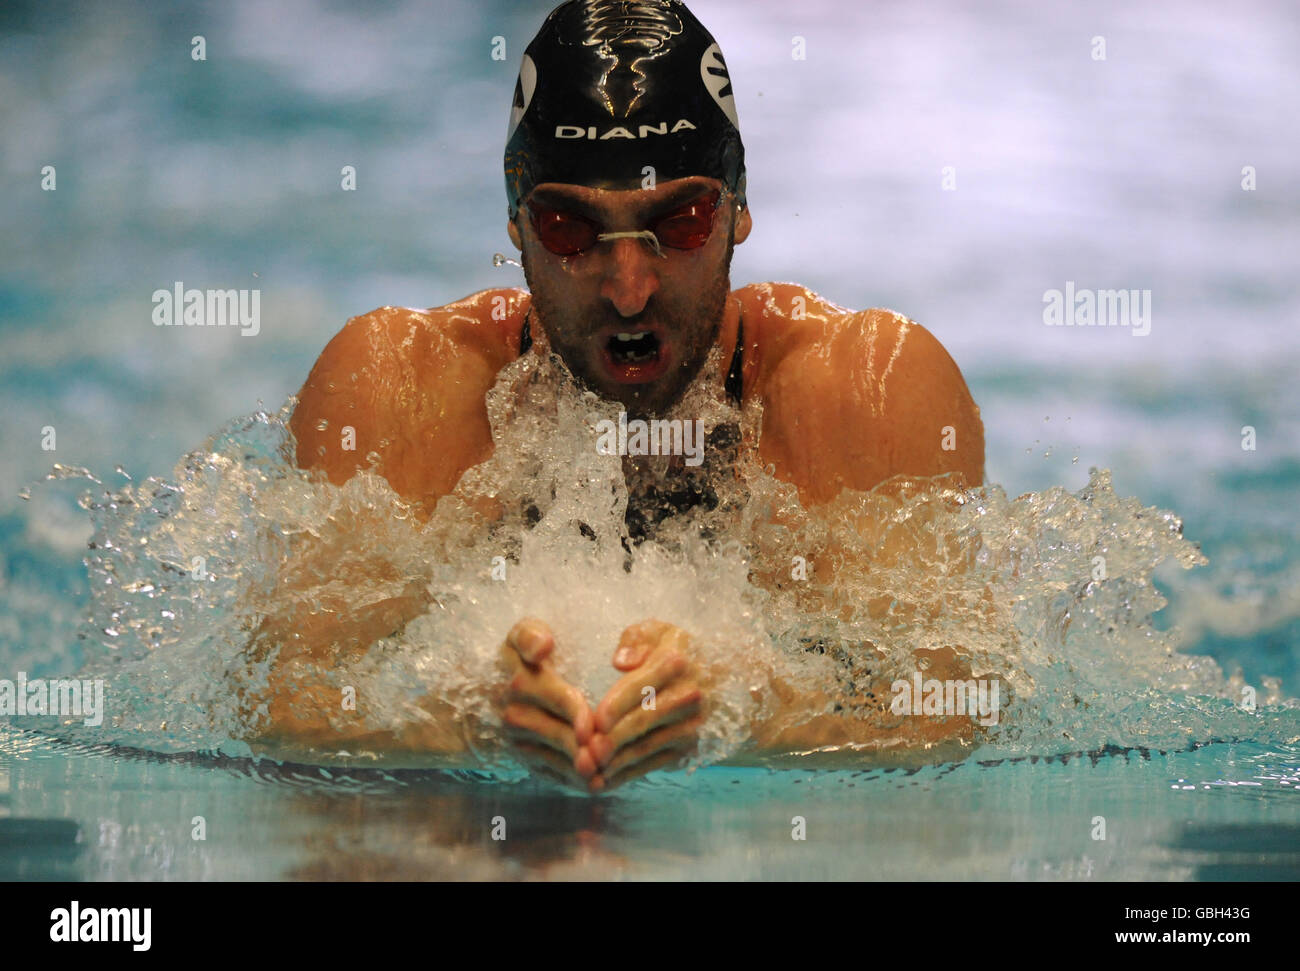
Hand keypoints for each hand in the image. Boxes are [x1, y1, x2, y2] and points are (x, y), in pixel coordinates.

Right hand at [498, 618, 597, 788]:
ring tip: (604, 775)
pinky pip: (547, 771)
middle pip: (558, 734)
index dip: (577, 714)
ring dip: (578, 769)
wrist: (485, 687)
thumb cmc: (519, 655)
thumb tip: (544, 645)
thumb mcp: (521, 634)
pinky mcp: (522, 757)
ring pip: (553, 757)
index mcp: (522, 681)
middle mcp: (515, 714)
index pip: (557, 699)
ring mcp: (517, 740)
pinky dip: (570, 780)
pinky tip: (593, 784)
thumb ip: (531, 635)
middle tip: (607, 758)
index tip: (593, 727)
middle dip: (583, 748)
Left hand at [585, 620, 705, 791]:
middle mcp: (687, 696)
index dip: (616, 704)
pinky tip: (606, 779)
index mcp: (674, 663)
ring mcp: (689, 725)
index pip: (640, 686)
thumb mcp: (657, 631)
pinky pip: (654, 763)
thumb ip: (635, 640)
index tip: (595, 720)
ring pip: (647, 747)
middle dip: (613, 739)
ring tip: (591, 769)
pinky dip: (629, 774)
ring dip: (617, 761)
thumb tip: (620, 662)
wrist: (717, 678)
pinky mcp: (688, 747)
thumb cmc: (672, 651)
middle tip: (588, 751)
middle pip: (643, 721)